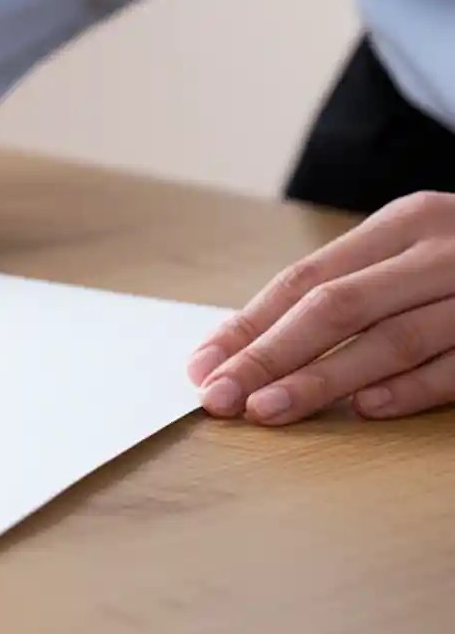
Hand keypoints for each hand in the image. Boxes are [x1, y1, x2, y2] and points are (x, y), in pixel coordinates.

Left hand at [188, 191, 454, 424]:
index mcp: (405, 224)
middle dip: (268, 355)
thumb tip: (246, 347)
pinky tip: (363, 409)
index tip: (202, 366)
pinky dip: (409, 390)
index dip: (249, 325)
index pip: (306, 278)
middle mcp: (440, 252)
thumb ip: (348, 287)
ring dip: (322, 379)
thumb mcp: (415, 250)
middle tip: (220, 395)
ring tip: (267, 409)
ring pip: (392, 339)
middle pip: (337, 306)